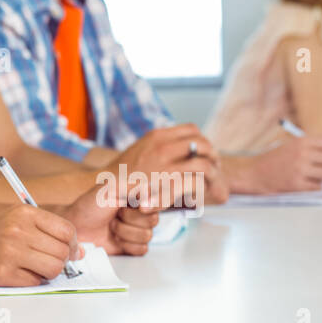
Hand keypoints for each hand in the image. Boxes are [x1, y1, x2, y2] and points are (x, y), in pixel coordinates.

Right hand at [0, 206, 79, 286]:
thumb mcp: (11, 219)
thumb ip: (44, 230)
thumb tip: (79, 250)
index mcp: (22, 212)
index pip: (66, 229)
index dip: (72, 243)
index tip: (69, 250)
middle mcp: (17, 230)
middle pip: (62, 252)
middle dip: (61, 260)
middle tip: (48, 261)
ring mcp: (10, 253)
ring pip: (53, 269)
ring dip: (48, 272)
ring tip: (34, 268)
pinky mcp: (3, 274)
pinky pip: (35, 282)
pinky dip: (32, 281)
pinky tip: (18, 273)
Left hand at [60, 184, 158, 255]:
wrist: (76, 228)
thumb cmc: (89, 205)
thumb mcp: (110, 188)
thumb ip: (134, 186)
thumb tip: (152, 188)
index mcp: (137, 197)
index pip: (160, 199)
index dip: (154, 204)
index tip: (142, 206)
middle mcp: (140, 214)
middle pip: (153, 220)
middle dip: (130, 218)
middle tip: (115, 214)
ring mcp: (136, 231)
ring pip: (147, 235)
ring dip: (125, 231)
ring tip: (111, 226)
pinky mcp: (132, 247)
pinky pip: (142, 249)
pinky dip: (127, 244)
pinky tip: (115, 238)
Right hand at [109, 125, 229, 205]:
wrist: (107, 188)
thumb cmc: (124, 172)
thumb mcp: (141, 148)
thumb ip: (160, 145)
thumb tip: (181, 148)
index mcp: (157, 136)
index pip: (192, 130)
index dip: (201, 140)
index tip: (204, 151)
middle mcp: (162, 148)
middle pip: (202, 144)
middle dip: (212, 155)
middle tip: (214, 165)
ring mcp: (165, 166)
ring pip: (203, 164)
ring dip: (212, 172)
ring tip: (211, 179)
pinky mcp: (167, 186)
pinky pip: (194, 182)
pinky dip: (201, 186)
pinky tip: (200, 192)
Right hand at [251, 132, 321, 192]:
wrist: (254, 174)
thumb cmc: (273, 160)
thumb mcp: (290, 146)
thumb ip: (309, 146)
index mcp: (301, 141)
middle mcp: (302, 154)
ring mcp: (300, 170)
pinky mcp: (298, 185)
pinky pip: (319, 186)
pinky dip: (318, 186)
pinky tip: (313, 183)